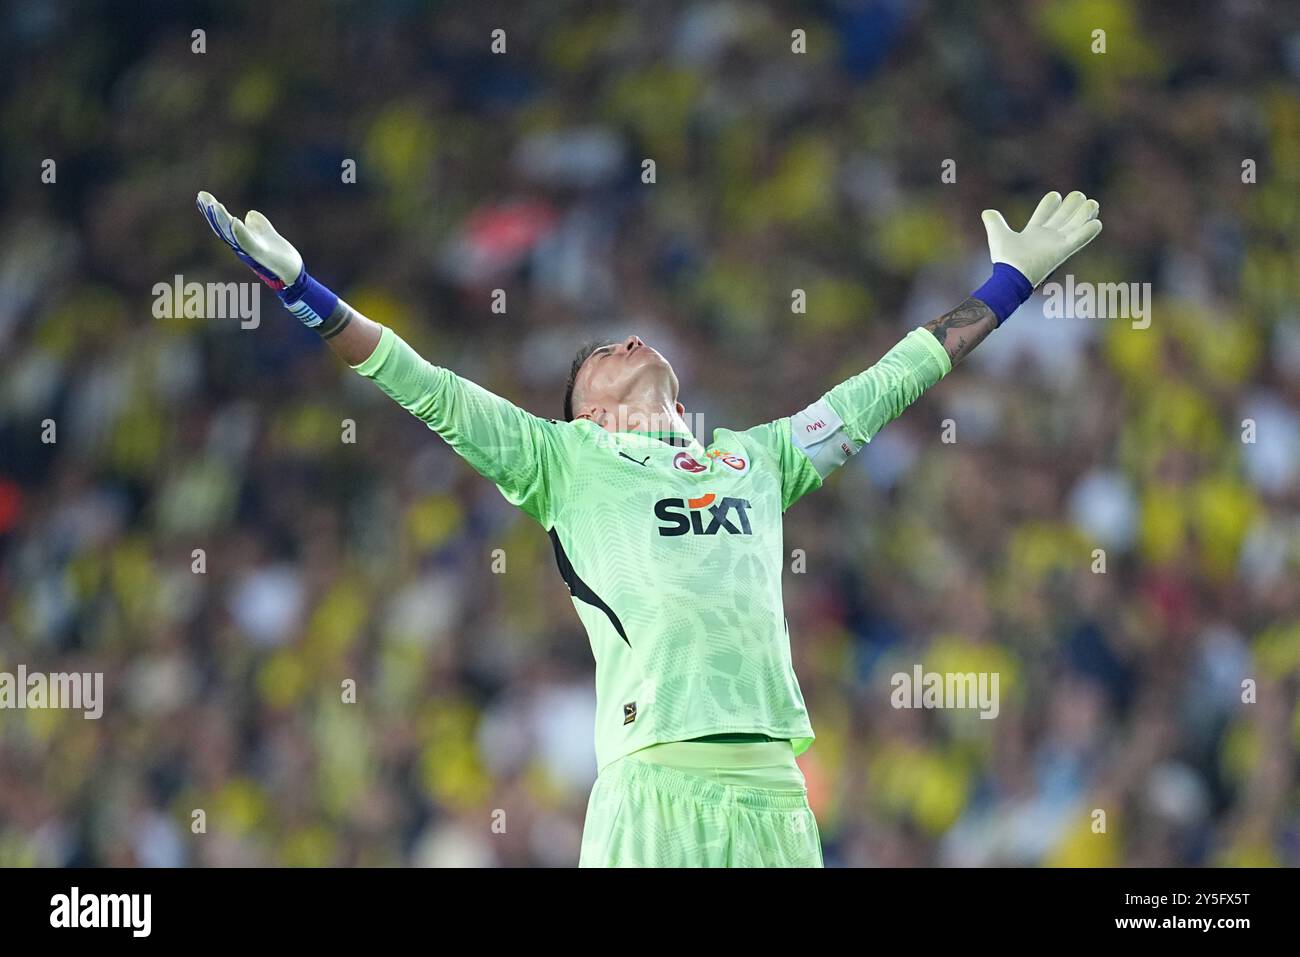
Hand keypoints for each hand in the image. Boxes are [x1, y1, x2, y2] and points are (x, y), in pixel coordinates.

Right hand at [196, 190, 303, 290]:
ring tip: (214, 205)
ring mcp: (250, 251)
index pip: (223, 223)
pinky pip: (248, 244)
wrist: (293, 270)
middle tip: (202, 196)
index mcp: (241, 238)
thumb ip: (258, 224)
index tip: (202, 195)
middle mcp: (241, 245)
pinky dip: (240, 233)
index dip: (212, 211)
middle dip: (211, 212)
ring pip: (231, 234)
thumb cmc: (279, 254)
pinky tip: (234, 221)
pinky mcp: (262, 255)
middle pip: (222, 227)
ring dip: (222, 220)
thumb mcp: (267, 233)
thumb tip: (249, 214)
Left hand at [981, 190, 1102, 287]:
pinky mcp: (1063, 250)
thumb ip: (994, 222)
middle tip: (1079, 195)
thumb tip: (986, 212)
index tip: (1055, 195)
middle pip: (1063, 217)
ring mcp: (1057, 243)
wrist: (1011, 276)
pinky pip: (1080, 239)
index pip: (1045, 214)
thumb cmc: (1005, 259)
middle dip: (1072, 206)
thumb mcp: (998, 235)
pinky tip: (1097, 222)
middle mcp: (1047, 237)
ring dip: (1084, 214)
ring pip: (1075, 225)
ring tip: (1093, 203)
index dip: (1050, 204)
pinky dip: (1089, 231)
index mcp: (1033, 233)